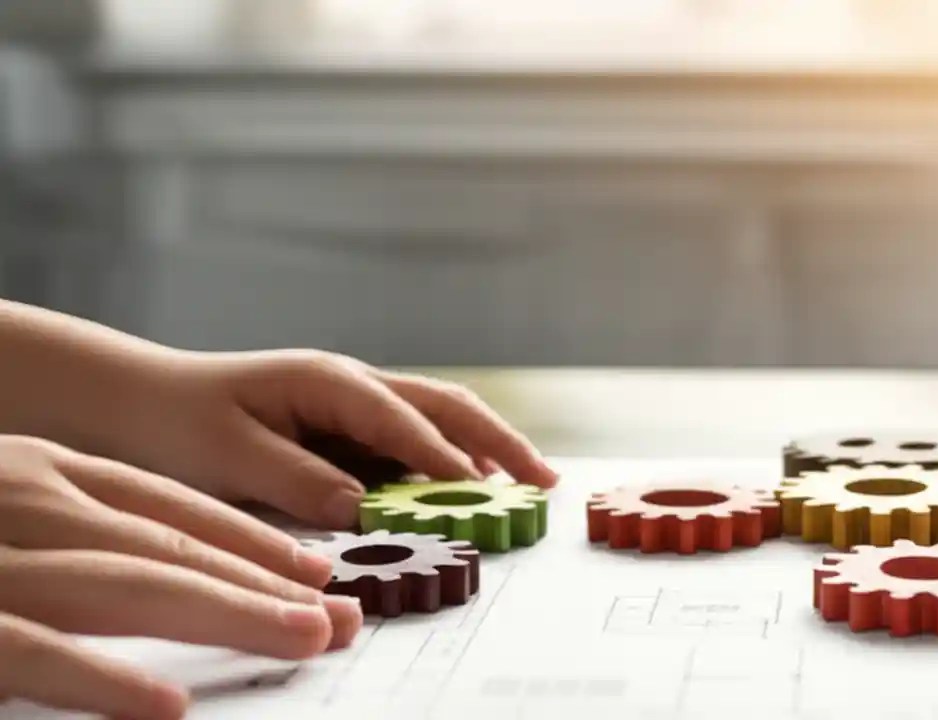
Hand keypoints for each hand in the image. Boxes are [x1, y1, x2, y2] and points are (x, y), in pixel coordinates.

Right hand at [0, 435, 362, 719]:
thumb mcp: (6, 515)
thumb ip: (76, 537)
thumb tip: (165, 570)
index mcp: (43, 473)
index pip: (170, 507)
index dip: (253, 542)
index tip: (319, 573)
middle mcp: (28, 501)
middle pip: (172, 544)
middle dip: (267, 582)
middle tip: (341, 617)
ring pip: (131, 585)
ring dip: (230, 611)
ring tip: (306, 637)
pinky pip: (33, 653)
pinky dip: (104, 680)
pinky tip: (169, 706)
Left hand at [92, 349, 558, 528]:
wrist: (137, 400)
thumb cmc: (174, 420)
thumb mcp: (229, 456)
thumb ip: (299, 480)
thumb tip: (362, 507)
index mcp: (327, 380)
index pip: (402, 419)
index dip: (444, 457)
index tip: (483, 491)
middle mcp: (351, 385)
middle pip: (444, 406)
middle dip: (498, 440)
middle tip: (545, 479)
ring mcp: (353, 405)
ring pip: (435, 422)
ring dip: (481, 451)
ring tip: (525, 487)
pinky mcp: (347, 429)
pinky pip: (408, 445)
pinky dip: (444, 466)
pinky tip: (464, 491)